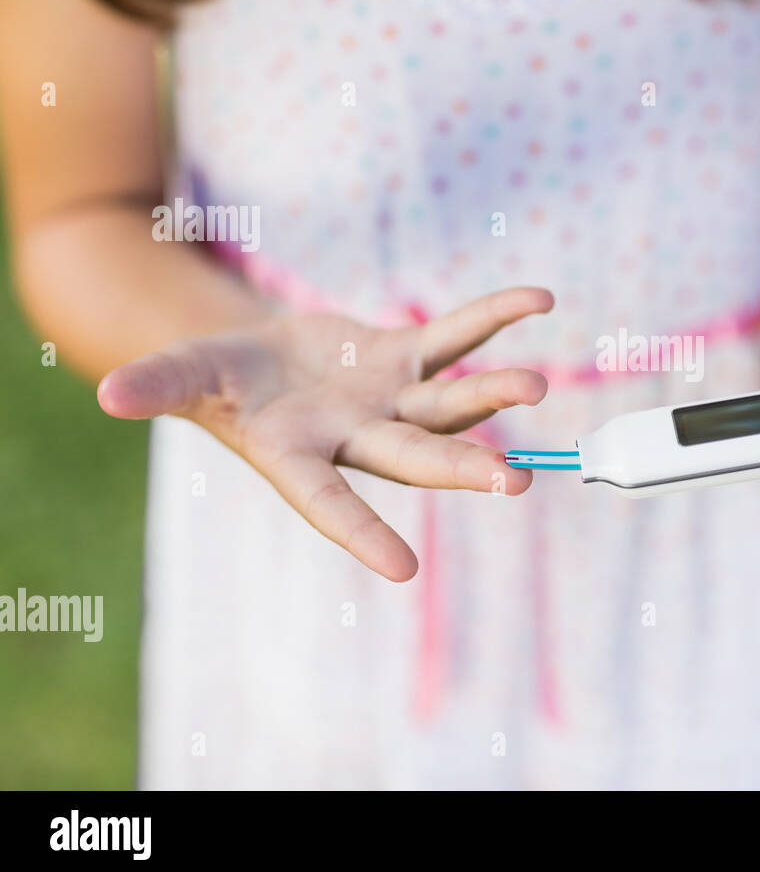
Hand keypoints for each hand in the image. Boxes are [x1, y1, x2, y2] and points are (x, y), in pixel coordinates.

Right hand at [97, 287, 554, 581]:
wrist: (257, 359)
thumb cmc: (217, 381)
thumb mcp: (183, 376)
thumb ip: (158, 386)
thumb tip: (108, 396)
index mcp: (301, 459)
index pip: (331, 505)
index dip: (361, 535)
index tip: (404, 570)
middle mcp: (357, 437)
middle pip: (415, 457)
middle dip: (461, 470)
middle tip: (514, 483)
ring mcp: (391, 400)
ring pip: (450, 402)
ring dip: (493, 393)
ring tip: (538, 387)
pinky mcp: (407, 358)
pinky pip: (456, 337)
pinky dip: (493, 319)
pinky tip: (538, 301)